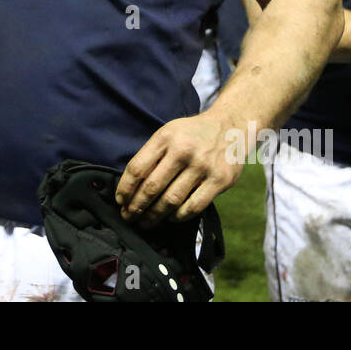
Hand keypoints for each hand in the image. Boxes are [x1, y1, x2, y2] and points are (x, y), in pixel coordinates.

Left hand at [115, 112, 243, 227]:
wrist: (231, 126)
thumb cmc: (192, 134)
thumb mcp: (169, 133)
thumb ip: (152, 155)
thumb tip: (130, 188)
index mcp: (165, 137)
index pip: (137, 168)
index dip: (125, 189)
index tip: (120, 202)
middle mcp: (183, 150)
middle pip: (151, 187)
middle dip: (136, 207)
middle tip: (129, 217)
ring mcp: (203, 166)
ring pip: (171, 200)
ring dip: (155, 216)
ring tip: (146, 223)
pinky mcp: (219, 180)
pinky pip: (193, 206)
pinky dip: (178, 216)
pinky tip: (171, 217)